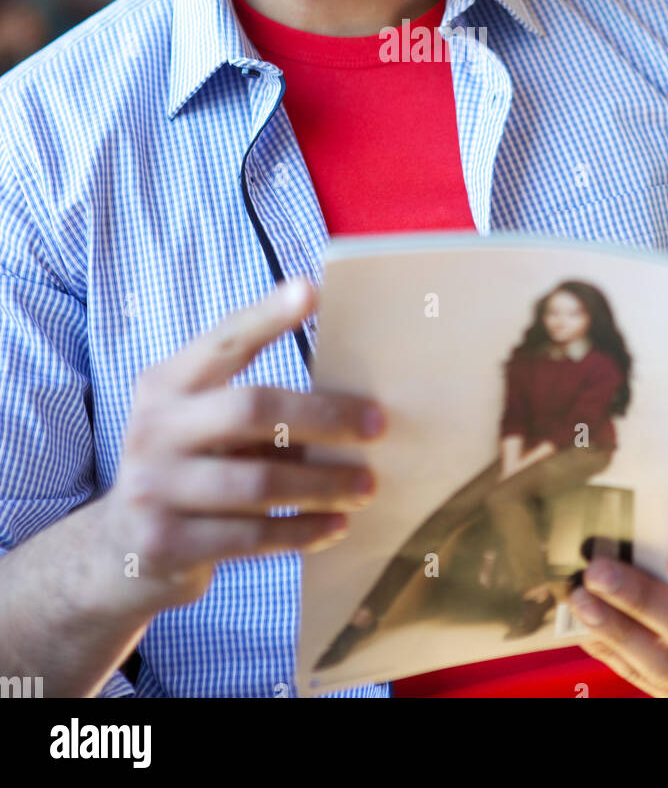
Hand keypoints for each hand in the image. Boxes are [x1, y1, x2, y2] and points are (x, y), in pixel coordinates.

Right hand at [97, 277, 384, 616]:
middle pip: (251, 408)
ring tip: (366, 486)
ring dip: (324, 484)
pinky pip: (252, 536)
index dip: (265, 316)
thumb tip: (346, 403)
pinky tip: (335, 525)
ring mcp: (154, 488)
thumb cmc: (186, 471)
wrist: (117, 551)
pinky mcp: (166, 543)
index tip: (309, 290)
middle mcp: (154, 429)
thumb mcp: (198, 426)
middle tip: (377, 425)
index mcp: (165, 385)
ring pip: (259, 481)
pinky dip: (302, 529)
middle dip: (323, 416)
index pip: (223, 342)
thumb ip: (250, 408)